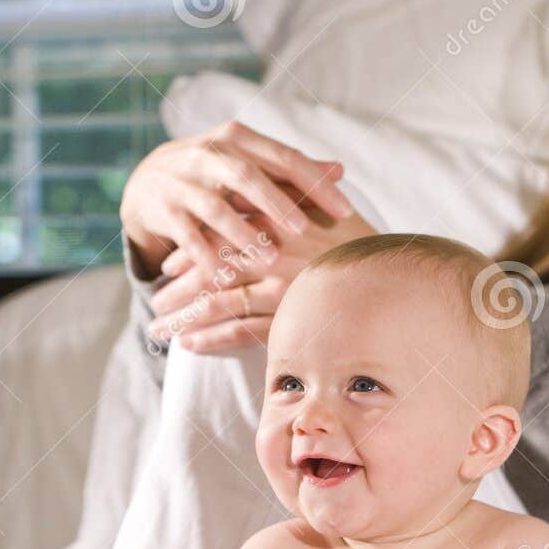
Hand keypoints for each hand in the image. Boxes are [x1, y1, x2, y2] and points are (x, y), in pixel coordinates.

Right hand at [121, 119, 353, 284]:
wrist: (147, 182)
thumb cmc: (213, 175)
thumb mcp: (248, 162)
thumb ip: (289, 169)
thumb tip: (341, 170)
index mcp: (237, 139)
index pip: (284, 158)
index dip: (316, 183)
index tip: (346, 212)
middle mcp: (208, 153)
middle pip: (247, 176)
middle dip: (277, 204)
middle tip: (305, 230)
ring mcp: (182, 181)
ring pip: (216, 207)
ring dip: (243, 233)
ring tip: (270, 258)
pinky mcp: (163, 210)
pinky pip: (186, 235)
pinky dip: (204, 256)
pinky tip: (223, 275)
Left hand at [147, 184, 374, 352]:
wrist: (395, 274)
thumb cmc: (355, 243)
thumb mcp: (318, 211)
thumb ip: (280, 204)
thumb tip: (239, 203)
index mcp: (275, 224)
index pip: (219, 236)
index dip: (190, 254)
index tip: (168, 269)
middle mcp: (273, 254)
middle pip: (209, 271)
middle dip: (177, 291)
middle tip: (153, 305)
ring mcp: (281, 289)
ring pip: (218, 303)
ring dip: (183, 318)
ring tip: (159, 330)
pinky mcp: (292, 319)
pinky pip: (242, 332)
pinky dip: (212, 339)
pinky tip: (189, 346)